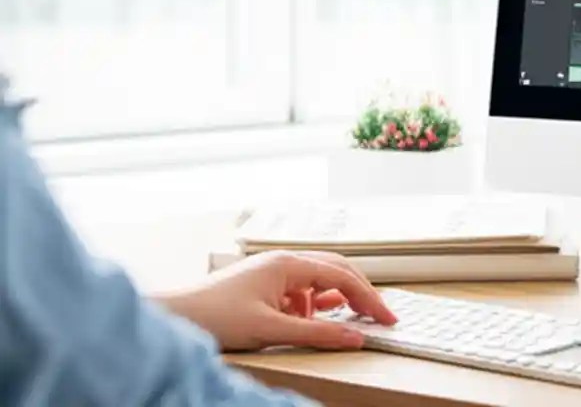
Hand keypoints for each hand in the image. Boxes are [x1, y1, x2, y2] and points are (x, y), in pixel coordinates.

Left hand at [155, 250, 397, 351]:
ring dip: (339, 299)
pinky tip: (317, 319)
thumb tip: (354, 337)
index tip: (387, 318)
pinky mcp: (267, 286)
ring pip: (322, 280)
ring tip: (354, 319)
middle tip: (381, 317)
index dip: (369, 298)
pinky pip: (303, 291)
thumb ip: (316, 333)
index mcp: (289, 263)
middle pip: (338, 271)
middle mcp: (285, 261)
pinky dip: (316, 306)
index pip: (343, 276)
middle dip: (362, 294)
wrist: (175, 316)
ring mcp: (275, 272)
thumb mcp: (271, 329)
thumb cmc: (214, 315)